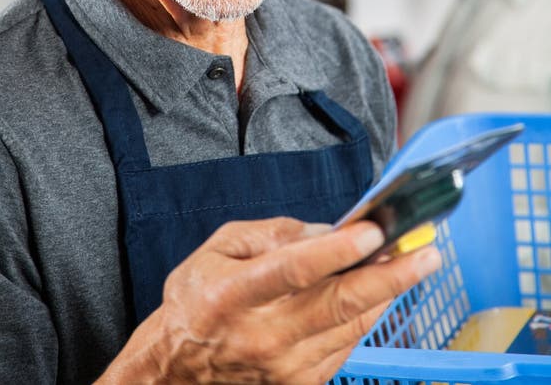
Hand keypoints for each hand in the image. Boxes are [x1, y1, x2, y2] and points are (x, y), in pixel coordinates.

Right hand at [97, 216, 440, 384]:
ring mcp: (285, 369)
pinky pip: (346, 349)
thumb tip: (324, 231)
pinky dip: (367, 319)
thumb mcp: (217, 250)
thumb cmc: (196, 302)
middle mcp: (263, 336)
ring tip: (415, 263)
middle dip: (390, 277)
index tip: (372, 231)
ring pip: (350, 328)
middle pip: (337, 305)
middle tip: (426, 253)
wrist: (175, 374)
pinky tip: (381, 295)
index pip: (293, 270)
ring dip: (387, 295)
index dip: (336, 250)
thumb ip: (269, 235)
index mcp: (234, 295)